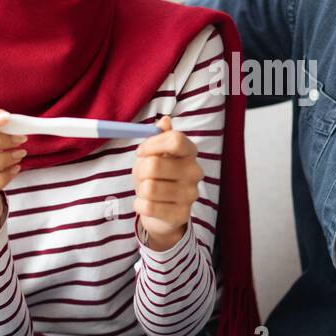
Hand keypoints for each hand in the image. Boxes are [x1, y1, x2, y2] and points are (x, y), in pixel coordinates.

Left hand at [132, 115, 202, 251]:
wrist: (162, 211)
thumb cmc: (157, 177)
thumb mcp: (155, 154)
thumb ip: (159, 137)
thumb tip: (165, 120)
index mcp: (190, 152)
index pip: (175, 140)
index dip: (151, 145)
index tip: (141, 152)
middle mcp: (195, 172)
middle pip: (155, 165)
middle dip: (140, 170)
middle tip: (142, 176)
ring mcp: (191, 194)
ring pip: (149, 188)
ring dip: (140, 190)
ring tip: (147, 191)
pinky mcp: (181, 214)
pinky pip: (148, 206)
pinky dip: (139, 205)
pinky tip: (146, 204)